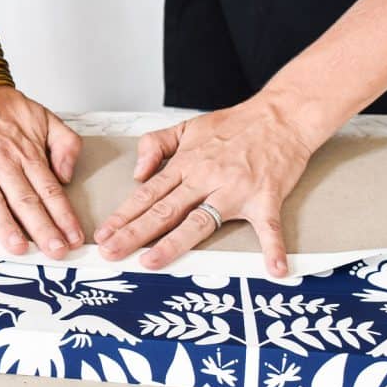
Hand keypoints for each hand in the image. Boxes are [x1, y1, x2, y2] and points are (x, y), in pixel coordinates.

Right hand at [0, 85, 84, 258]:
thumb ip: (65, 143)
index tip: (73, 237)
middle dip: (42, 228)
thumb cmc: (3, 108)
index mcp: (26, 152)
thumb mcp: (45, 117)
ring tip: (18, 247)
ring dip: (5, 225)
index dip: (63, 215)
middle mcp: (2, 159)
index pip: (49, 189)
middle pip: (25, 199)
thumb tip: (66, 175)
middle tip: (54, 251)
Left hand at [93, 95, 315, 275]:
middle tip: (111, 251)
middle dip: (133, 233)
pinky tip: (273, 270)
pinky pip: (269, 228)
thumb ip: (156, 145)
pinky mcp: (266, 198)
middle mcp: (206, 178)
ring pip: (199, 221)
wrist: (282, 115)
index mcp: (187, 164)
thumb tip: (138, 174)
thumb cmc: (237, 125)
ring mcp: (235, 190)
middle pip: (163, 210)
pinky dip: (273, 249)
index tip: (104, 233)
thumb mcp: (188, 127)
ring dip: (173, 244)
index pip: (147, 194)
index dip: (123, 215)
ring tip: (151, 262)